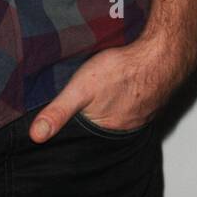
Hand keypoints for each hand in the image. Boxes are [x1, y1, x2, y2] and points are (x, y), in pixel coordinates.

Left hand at [28, 33, 196, 141]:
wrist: (161, 56)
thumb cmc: (122, 71)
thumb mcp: (80, 89)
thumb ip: (59, 112)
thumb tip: (36, 136)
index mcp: (106, 131)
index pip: (84, 141)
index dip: (74, 133)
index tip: (64, 130)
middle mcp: (125, 128)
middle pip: (102, 130)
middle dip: (91, 123)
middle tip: (81, 111)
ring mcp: (140, 114)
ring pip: (118, 117)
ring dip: (109, 111)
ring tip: (99, 100)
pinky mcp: (150, 100)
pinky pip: (133, 105)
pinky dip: (125, 100)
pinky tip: (121, 88)